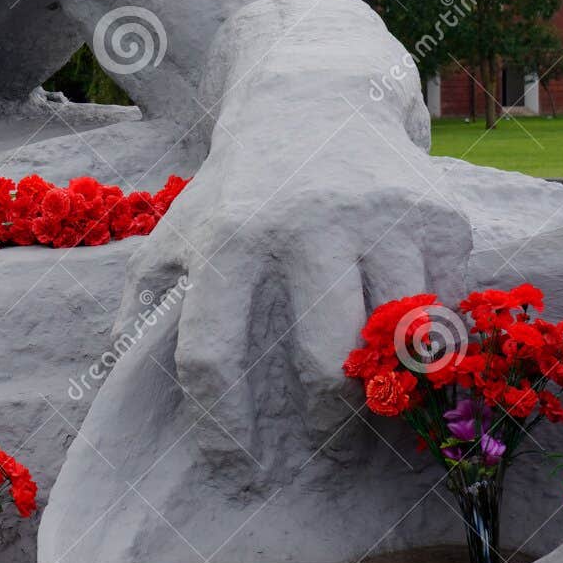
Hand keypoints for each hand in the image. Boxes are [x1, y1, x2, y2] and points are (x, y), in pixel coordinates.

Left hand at [117, 125, 471, 467]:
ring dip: (386, 388)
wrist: (317, 94)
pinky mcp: (438, 216)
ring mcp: (380, 219)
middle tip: (325, 448)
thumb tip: (118, 369)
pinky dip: (427, 337)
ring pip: (397, 345)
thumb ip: (145, 296)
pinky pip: (444, 308)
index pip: (212, 355)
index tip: (235, 468)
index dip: (221, 427)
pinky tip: (407, 334)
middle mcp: (305, 227)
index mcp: (229, 239)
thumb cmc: (241, 185)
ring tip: (373, 400)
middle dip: (325, 424)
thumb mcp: (179, 226)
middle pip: (323, 363)